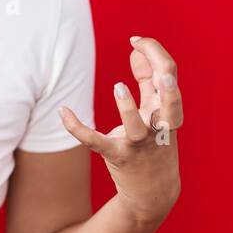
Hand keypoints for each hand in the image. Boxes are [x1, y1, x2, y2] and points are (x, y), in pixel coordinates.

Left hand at [59, 35, 183, 224]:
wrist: (153, 193)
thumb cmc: (152, 143)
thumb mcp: (153, 112)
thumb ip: (146, 80)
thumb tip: (136, 51)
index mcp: (167, 111)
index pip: (169, 75)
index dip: (155, 53)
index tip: (136, 39)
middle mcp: (158, 126)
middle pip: (170, 100)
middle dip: (167, 84)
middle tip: (160, 70)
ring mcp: (140, 144)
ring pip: (136, 126)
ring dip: (127, 108)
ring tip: (118, 87)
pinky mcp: (118, 157)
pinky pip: (96, 142)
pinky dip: (77, 128)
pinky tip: (63, 112)